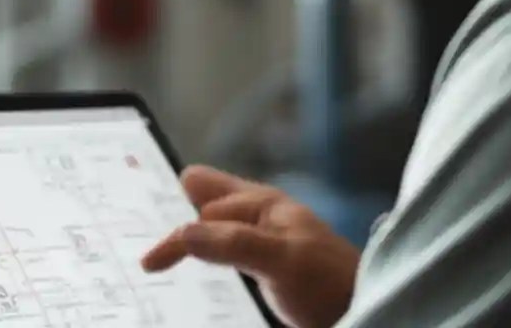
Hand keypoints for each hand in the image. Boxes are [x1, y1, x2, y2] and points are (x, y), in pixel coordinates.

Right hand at [142, 166, 360, 327]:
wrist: (362, 308)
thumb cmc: (329, 282)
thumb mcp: (281, 260)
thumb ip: (234, 243)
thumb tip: (184, 233)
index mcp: (265, 205)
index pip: (205, 213)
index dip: (175, 234)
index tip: (147, 264)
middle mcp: (262, 218)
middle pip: (211, 205)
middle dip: (184, 204)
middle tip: (155, 203)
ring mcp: (266, 242)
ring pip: (220, 227)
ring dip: (196, 230)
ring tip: (171, 223)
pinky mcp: (270, 268)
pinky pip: (231, 251)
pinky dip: (212, 251)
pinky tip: (204, 257)